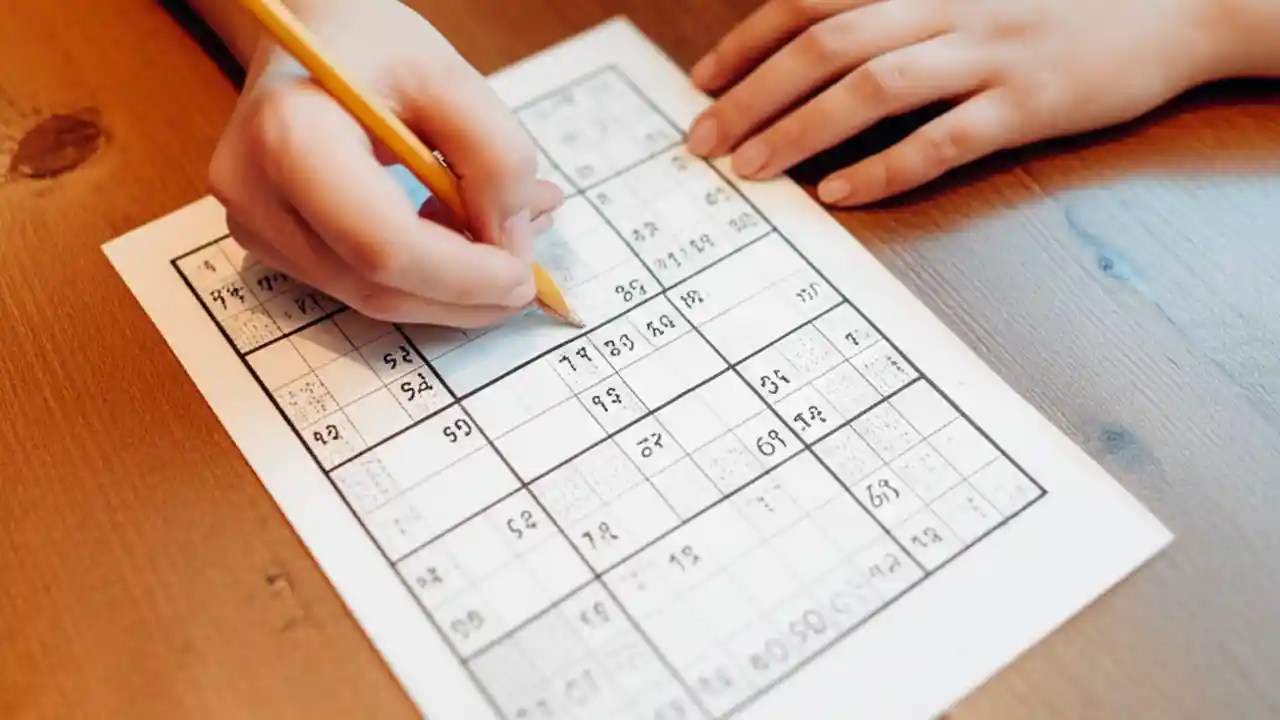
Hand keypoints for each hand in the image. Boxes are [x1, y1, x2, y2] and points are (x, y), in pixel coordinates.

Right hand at [209, 0, 562, 326]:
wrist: (305, 38)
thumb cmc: (369, 44)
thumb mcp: (448, 75)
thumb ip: (495, 155)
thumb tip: (515, 244)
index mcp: (291, 138)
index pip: (384, 246)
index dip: (463, 277)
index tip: (524, 277)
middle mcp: (254, 193)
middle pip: (376, 286)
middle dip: (464, 296)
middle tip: (528, 278)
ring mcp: (253, 226)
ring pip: (371, 298)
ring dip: (449, 290)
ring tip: (501, 241)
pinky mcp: (270, 243)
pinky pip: (358, 284)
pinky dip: (421, 278)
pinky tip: (455, 236)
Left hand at [687, 0, 1219, 205]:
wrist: (1173, 8)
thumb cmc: (1054, 9)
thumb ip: (896, 15)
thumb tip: (815, 56)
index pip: (813, 0)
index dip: (749, 41)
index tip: (703, 83)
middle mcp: (948, 7)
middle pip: (828, 43)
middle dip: (754, 93)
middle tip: (704, 140)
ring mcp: (989, 53)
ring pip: (875, 85)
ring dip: (802, 128)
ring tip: (751, 170)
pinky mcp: (1028, 103)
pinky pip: (945, 138)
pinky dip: (887, 167)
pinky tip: (840, 195)